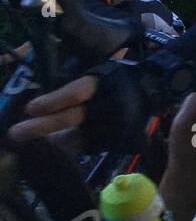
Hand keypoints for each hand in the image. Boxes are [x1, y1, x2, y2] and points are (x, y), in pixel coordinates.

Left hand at [8, 55, 165, 152]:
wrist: (154, 87)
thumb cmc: (117, 77)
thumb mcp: (98, 72)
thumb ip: (71, 85)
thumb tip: (36, 104)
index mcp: (103, 83)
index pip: (75, 93)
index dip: (51, 102)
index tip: (29, 109)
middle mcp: (109, 105)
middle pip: (71, 118)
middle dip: (40, 127)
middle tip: (15, 133)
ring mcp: (116, 125)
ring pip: (78, 138)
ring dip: (53, 142)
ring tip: (34, 144)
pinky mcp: (120, 140)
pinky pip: (89, 147)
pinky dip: (70, 148)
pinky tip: (57, 145)